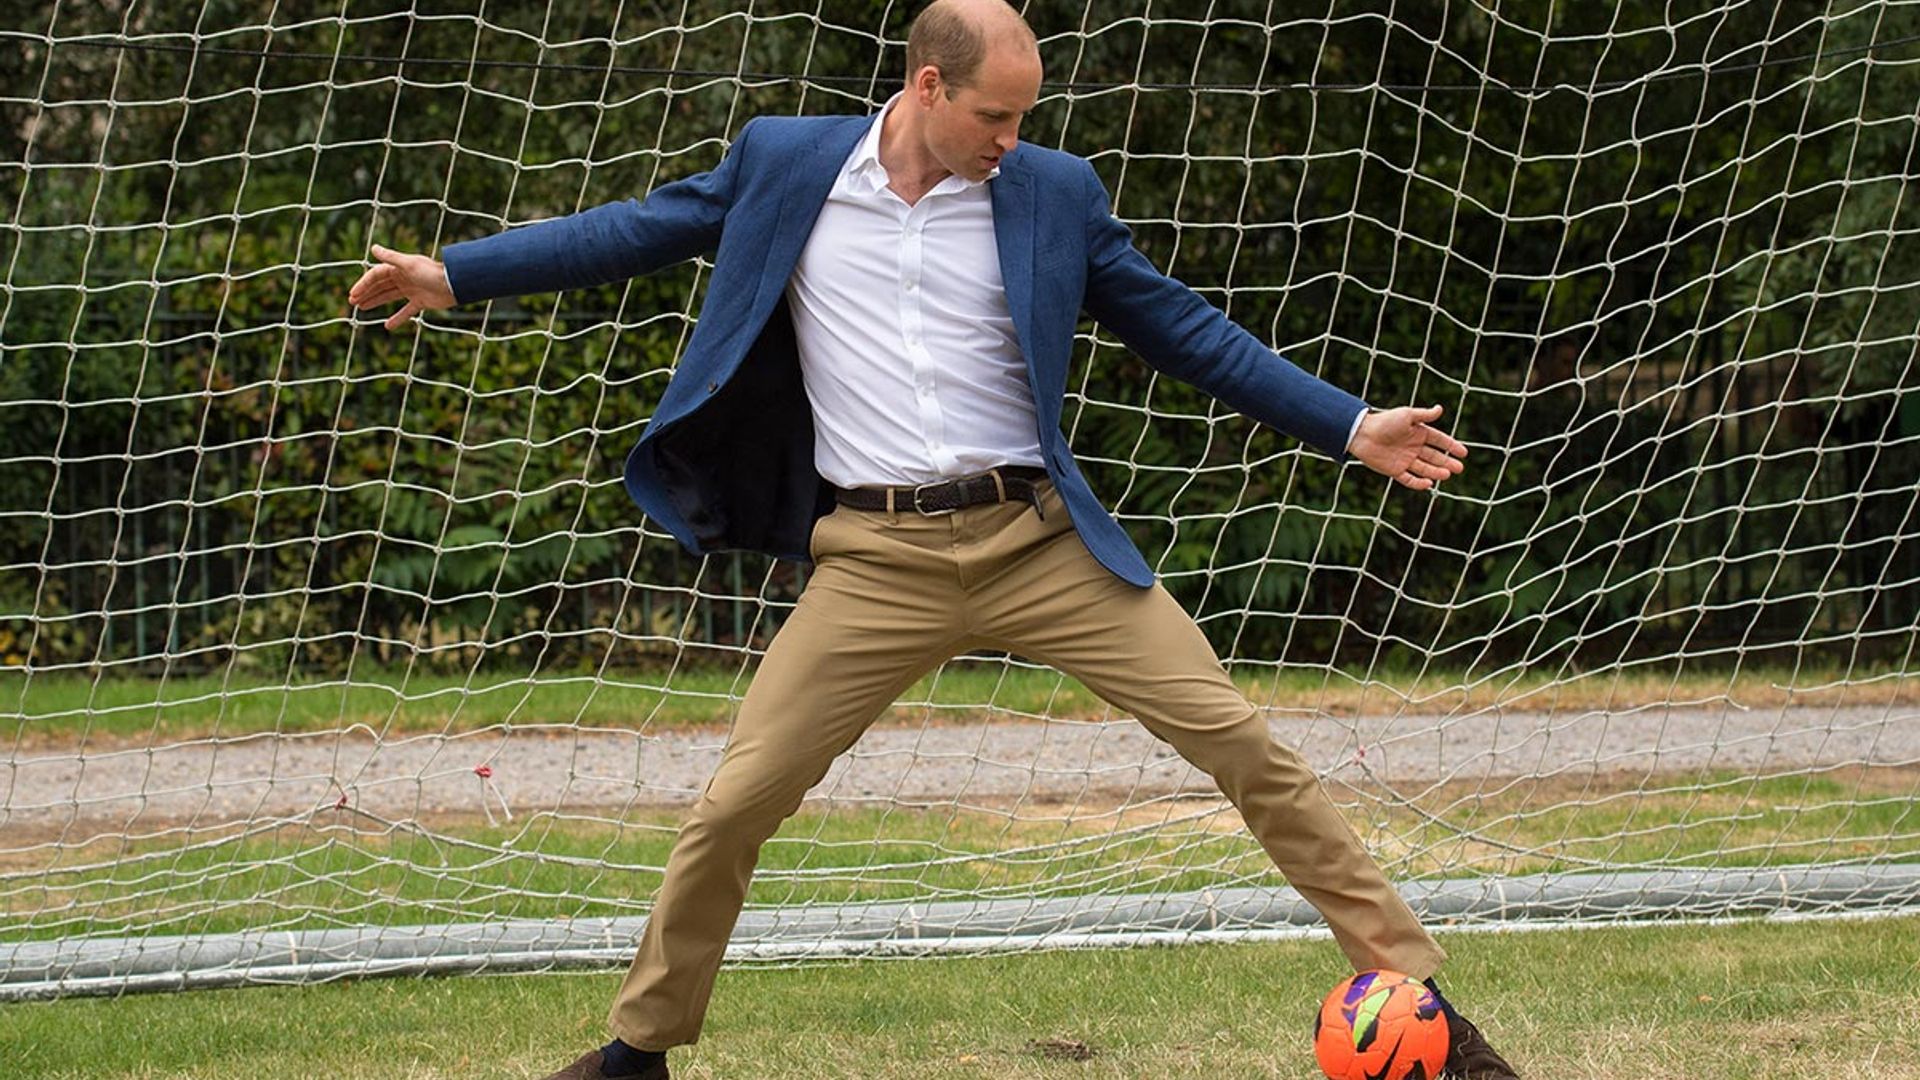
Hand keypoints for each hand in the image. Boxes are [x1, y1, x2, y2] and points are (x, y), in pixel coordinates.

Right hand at [347, 243, 454, 329]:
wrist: (454, 284)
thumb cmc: (432, 272)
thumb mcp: (409, 264)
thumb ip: (390, 257)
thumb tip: (373, 248)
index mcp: (399, 268)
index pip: (376, 275)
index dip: (364, 284)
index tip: (353, 294)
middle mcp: (404, 278)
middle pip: (380, 286)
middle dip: (366, 293)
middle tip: (352, 302)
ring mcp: (411, 290)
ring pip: (389, 296)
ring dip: (376, 302)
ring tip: (362, 308)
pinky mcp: (420, 302)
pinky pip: (406, 311)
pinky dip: (397, 318)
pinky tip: (387, 326)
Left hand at [1349, 404, 1467, 490]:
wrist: (1362, 434)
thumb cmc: (1385, 421)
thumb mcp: (1407, 415)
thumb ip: (1424, 415)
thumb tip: (1440, 409)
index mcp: (1418, 433)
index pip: (1439, 440)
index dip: (1451, 446)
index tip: (1464, 452)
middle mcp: (1413, 447)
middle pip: (1434, 457)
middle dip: (1447, 462)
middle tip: (1459, 469)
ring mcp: (1404, 460)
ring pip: (1424, 469)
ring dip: (1436, 472)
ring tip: (1447, 475)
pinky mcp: (1394, 471)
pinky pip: (1409, 479)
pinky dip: (1418, 483)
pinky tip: (1429, 484)